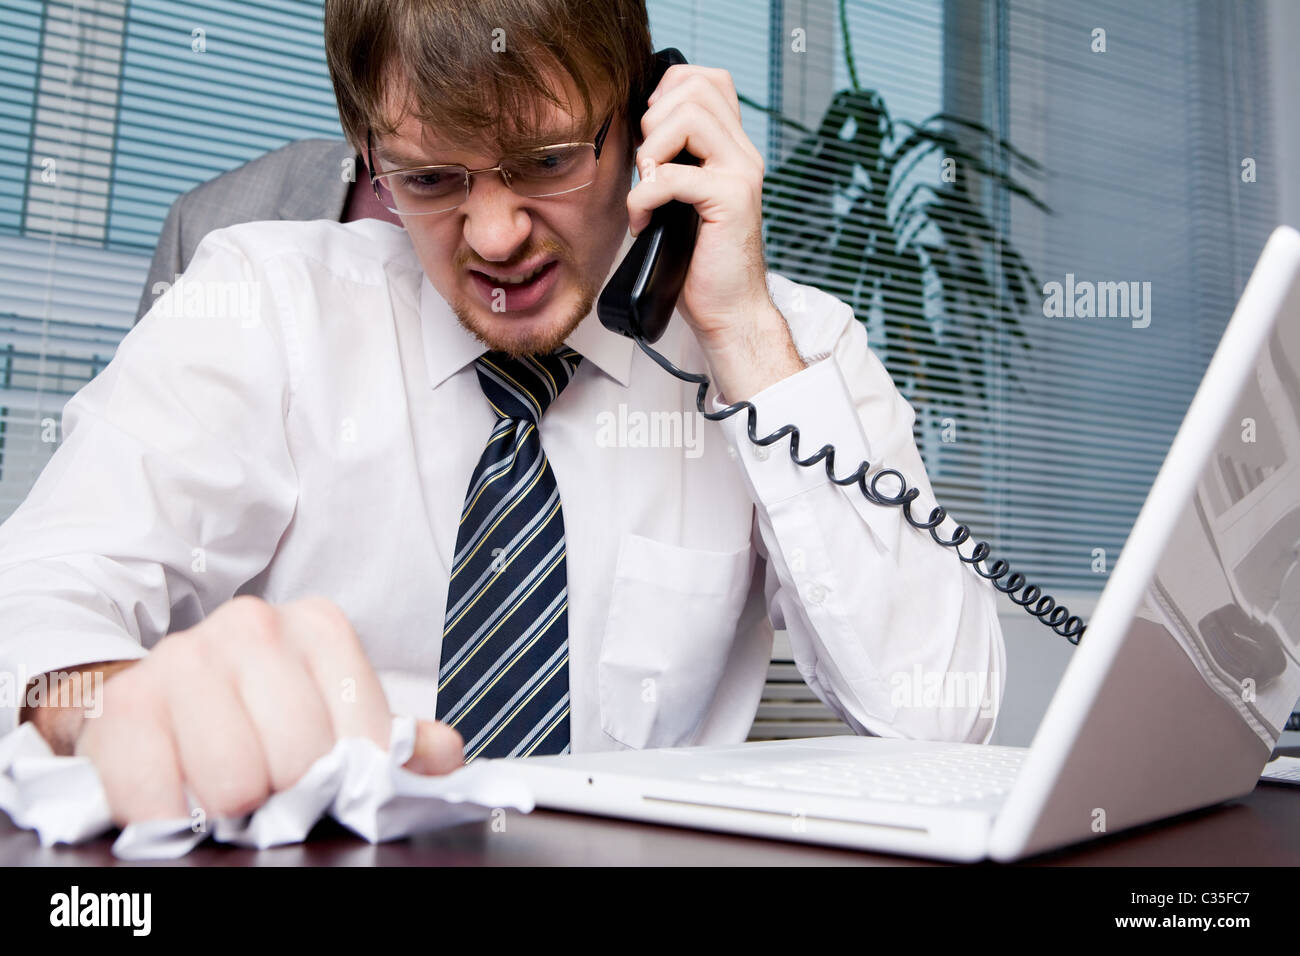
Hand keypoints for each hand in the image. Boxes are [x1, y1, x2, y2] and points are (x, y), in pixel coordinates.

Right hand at [73, 595, 462, 824]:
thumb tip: (442, 756)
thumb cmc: (258, 707)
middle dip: (287, 794)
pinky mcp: (123, 704)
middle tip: (272, 794)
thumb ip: (394, 737)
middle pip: (300, 760)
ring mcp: (183, 658)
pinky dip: (171, 820)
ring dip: (230, 809)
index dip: (348, 783)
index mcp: (318, 626)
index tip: (328, 789)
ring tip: (227, 796)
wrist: (160, 691)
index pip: (363, 737)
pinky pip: (156, 797)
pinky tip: (180, 805)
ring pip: (235, 782)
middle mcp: (252, 626)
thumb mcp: (333, 711)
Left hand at [628, 64, 803, 399]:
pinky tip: (644, 220)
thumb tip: (633, 132)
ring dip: (650, 153)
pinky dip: (644, 197)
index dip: (668, 92)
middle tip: (647, 168)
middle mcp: (743, 154)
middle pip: (696, 87)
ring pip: (688, 117)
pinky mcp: (732, 200)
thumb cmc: (700, 263)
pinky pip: (672, 176)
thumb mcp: (680, 201)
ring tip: (647, 190)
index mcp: (732, 148)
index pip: (707, 80)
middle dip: (654, 122)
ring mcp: (741, 173)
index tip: (649, 136)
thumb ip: (670, 161)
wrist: (729, 311)